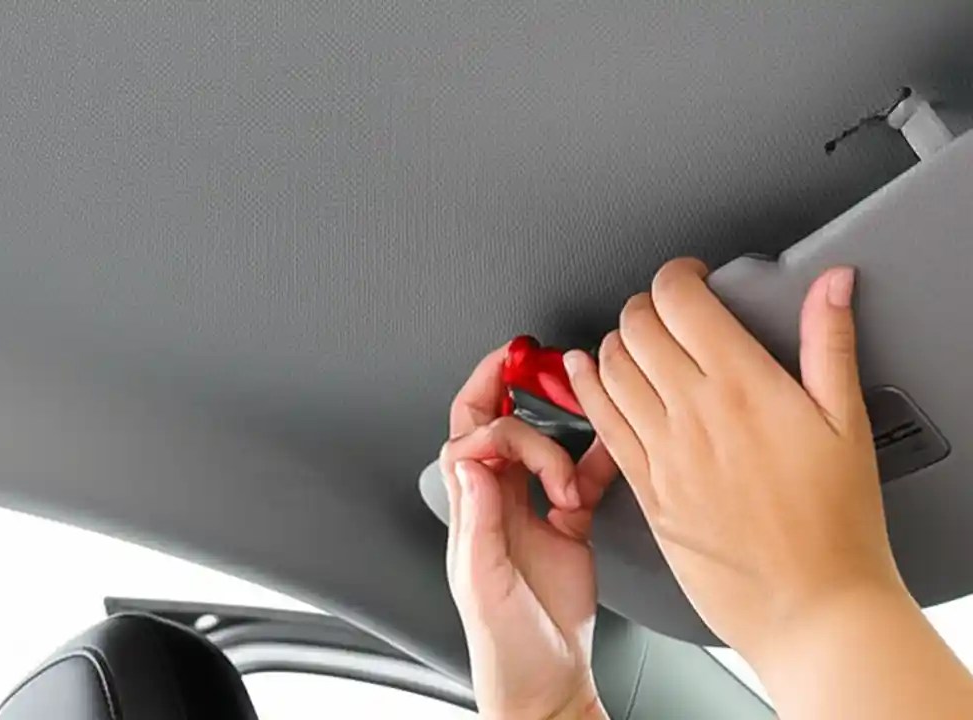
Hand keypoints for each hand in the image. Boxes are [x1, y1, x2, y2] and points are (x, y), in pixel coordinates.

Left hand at [441, 343, 617, 719]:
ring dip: (560, 441)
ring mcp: (531, 512)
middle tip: (533, 361)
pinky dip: (596, 463)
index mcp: (470, 512)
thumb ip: (479, 521)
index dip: (491, 415)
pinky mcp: (567, 528)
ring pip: (538, 446)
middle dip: (508, 388)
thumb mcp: (484, 583)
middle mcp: (495, 505)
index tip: (516, 407)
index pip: (468, 439)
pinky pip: (580, 478)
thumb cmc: (506, 647)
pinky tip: (611, 457)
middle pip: (494, 427)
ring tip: (577, 461)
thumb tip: (471, 462)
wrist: (546, 683)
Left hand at [563, 259, 901, 661]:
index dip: (677, 275)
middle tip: (664, 309)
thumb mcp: (846, 421)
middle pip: (637, 327)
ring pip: (609, 369)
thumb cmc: (834, 523)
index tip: (689, 277)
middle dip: (645, 306)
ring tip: (632, 339)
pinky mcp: (644, 487)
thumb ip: (830, 343)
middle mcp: (693, 413)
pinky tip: (584, 373)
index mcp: (743, 385)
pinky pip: (600, 422)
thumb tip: (829, 285)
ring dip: (614, 343)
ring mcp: (662, 451)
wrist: (810, 604)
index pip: (681, 300)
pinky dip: (585, 387)